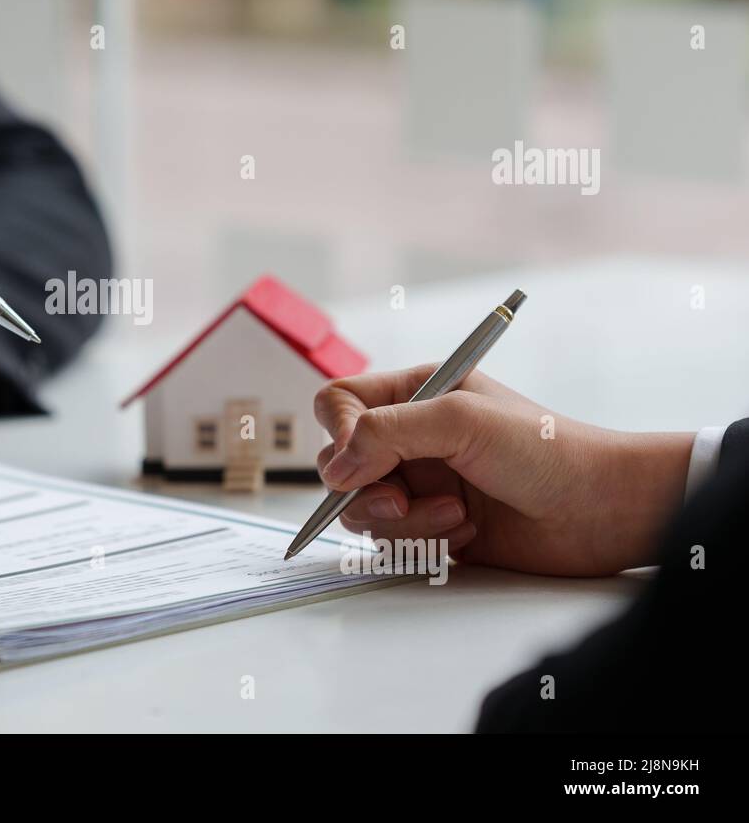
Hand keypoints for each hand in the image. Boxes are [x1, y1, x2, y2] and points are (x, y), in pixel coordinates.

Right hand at [313, 366, 693, 575]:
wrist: (601, 509)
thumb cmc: (546, 449)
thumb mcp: (460, 420)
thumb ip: (386, 433)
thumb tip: (335, 468)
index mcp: (414, 394)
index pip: (338, 404)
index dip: (339, 433)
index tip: (359, 461)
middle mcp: (410, 438)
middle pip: (341, 465)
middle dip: (368, 491)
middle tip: (403, 501)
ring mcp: (420, 484)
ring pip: (363, 510)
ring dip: (404, 522)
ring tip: (454, 516)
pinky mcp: (431, 527)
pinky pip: (393, 542)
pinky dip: (423, 543)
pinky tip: (467, 533)